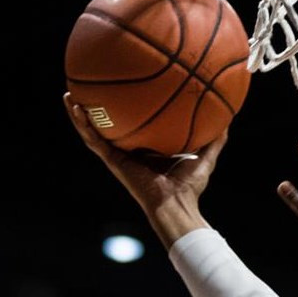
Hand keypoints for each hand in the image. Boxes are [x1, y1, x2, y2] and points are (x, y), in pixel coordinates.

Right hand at [64, 91, 224, 248]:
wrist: (175, 205)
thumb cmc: (190, 187)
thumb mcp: (205, 156)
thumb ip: (215, 139)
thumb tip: (229, 119)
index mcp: (147, 151)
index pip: (134, 129)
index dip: (126, 115)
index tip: (122, 94)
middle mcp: (129, 153)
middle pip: (109, 128)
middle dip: (98, 111)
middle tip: (87, 90)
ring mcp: (118, 157)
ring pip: (93, 132)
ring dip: (79, 114)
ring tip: (68, 95)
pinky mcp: (112, 161)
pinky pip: (93, 139)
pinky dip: (82, 123)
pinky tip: (74, 107)